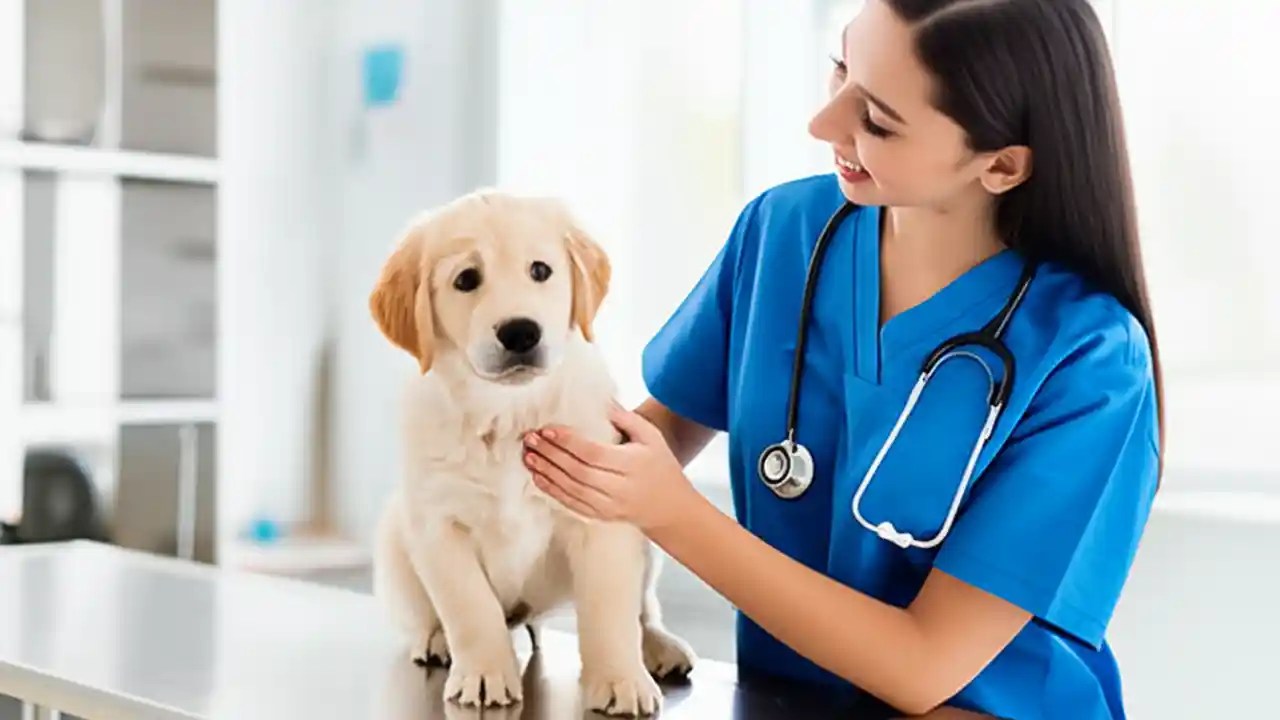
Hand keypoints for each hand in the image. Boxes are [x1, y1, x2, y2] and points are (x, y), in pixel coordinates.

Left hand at [522, 404, 698, 532]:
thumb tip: (601, 400)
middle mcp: (619, 488)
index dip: (567, 442)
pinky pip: (572, 504)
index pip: (593, 453)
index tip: (547, 429)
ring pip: (571, 489)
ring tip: (529, 456)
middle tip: (530, 439)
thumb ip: (627, 418)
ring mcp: (609, 506)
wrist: (671, 509)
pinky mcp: (601, 517)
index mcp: (632, 465)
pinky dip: (553, 491)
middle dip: (551, 454)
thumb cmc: (661, 467)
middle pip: (577, 471)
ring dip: (547, 473)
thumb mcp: (652, 437)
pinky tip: (539, 478)